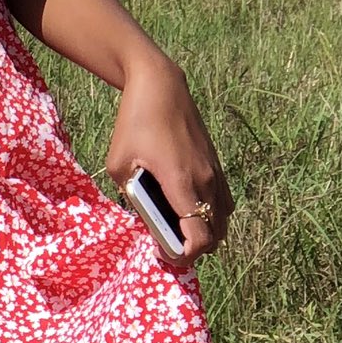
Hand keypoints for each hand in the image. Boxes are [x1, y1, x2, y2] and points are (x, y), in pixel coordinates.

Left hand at [105, 53, 232, 267]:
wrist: (161, 86)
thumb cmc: (134, 123)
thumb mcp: (118, 164)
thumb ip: (133, 196)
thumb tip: (147, 218)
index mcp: (182, 183)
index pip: (199, 238)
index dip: (184, 256)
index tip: (164, 254)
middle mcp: (206, 181)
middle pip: (216, 236)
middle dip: (195, 248)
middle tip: (167, 243)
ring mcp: (215, 172)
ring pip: (223, 220)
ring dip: (205, 231)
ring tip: (178, 227)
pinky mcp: (217, 164)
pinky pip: (223, 201)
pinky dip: (211, 213)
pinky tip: (187, 206)